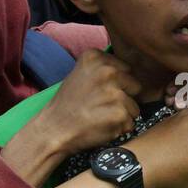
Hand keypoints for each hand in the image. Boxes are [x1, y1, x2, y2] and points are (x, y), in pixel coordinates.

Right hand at [11, 49, 141, 163]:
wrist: (52, 130)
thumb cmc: (67, 105)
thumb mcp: (81, 74)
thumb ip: (104, 69)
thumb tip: (130, 74)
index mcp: (96, 57)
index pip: (126, 70)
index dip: (117, 84)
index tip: (98, 92)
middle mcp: (107, 70)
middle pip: (135, 86)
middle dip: (123, 98)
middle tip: (100, 106)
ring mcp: (114, 92)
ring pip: (134, 107)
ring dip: (121, 115)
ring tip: (99, 117)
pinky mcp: (119, 112)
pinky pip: (131, 123)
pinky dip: (119, 129)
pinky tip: (101, 126)